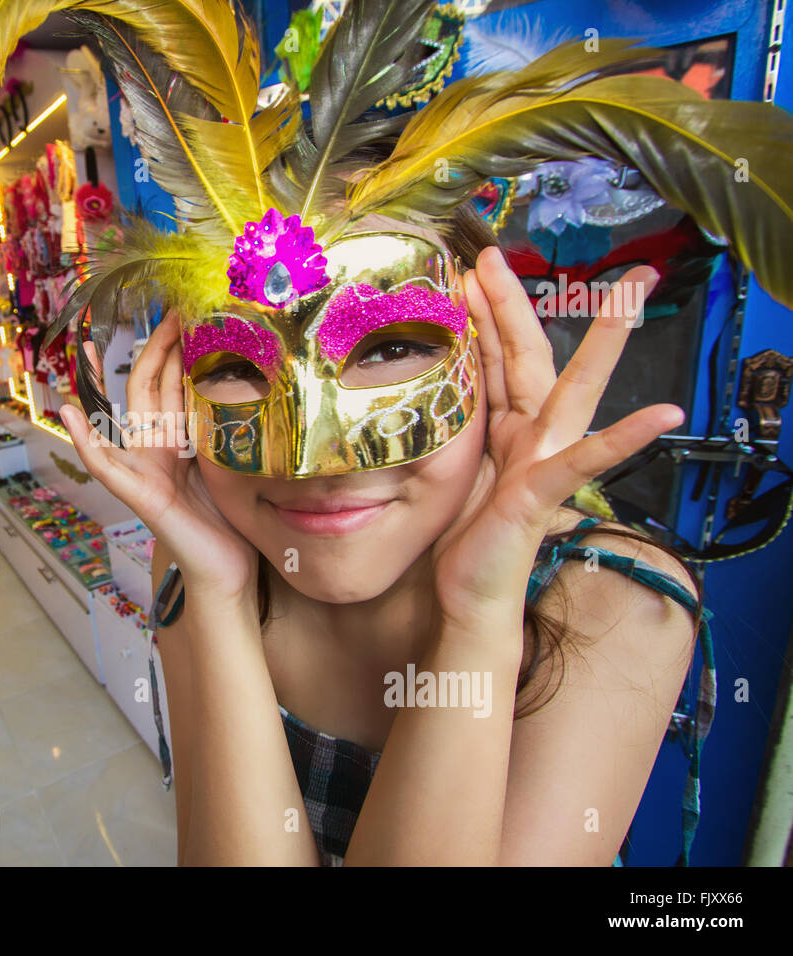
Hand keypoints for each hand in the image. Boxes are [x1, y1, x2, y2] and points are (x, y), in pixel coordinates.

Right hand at [61, 312, 259, 602]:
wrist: (229, 572)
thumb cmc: (232, 522)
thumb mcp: (234, 465)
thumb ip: (231, 430)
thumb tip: (253, 387)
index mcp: (180, 439)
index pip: (174, 382)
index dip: (178, 347)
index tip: (190, 311)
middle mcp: (158, 448)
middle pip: (152, 386)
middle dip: (159, 346)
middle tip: (171, 307)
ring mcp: (144, 469)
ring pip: (129, 412)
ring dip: (120, 374)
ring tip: (108, 340)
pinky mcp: (139, 495)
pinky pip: (106, 465)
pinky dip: (85, 440)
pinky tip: (69, 415)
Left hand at [431, 246, 682, 635]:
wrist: (469, 597)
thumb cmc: (462, 538)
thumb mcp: (448, 469)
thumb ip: (449, 427)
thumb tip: (413, 389)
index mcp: (504, 426)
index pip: (492, 356)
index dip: (480, 312)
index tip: (462, 268)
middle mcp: (529, 434)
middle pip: (526, 355)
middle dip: (515, 301)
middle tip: (495, 250)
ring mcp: (544, 460)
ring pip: (574, 390)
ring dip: (601, 342)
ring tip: (632, 296)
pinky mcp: (545, 493)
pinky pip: (586, 461)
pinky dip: (623, 439)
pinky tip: (660, 415)